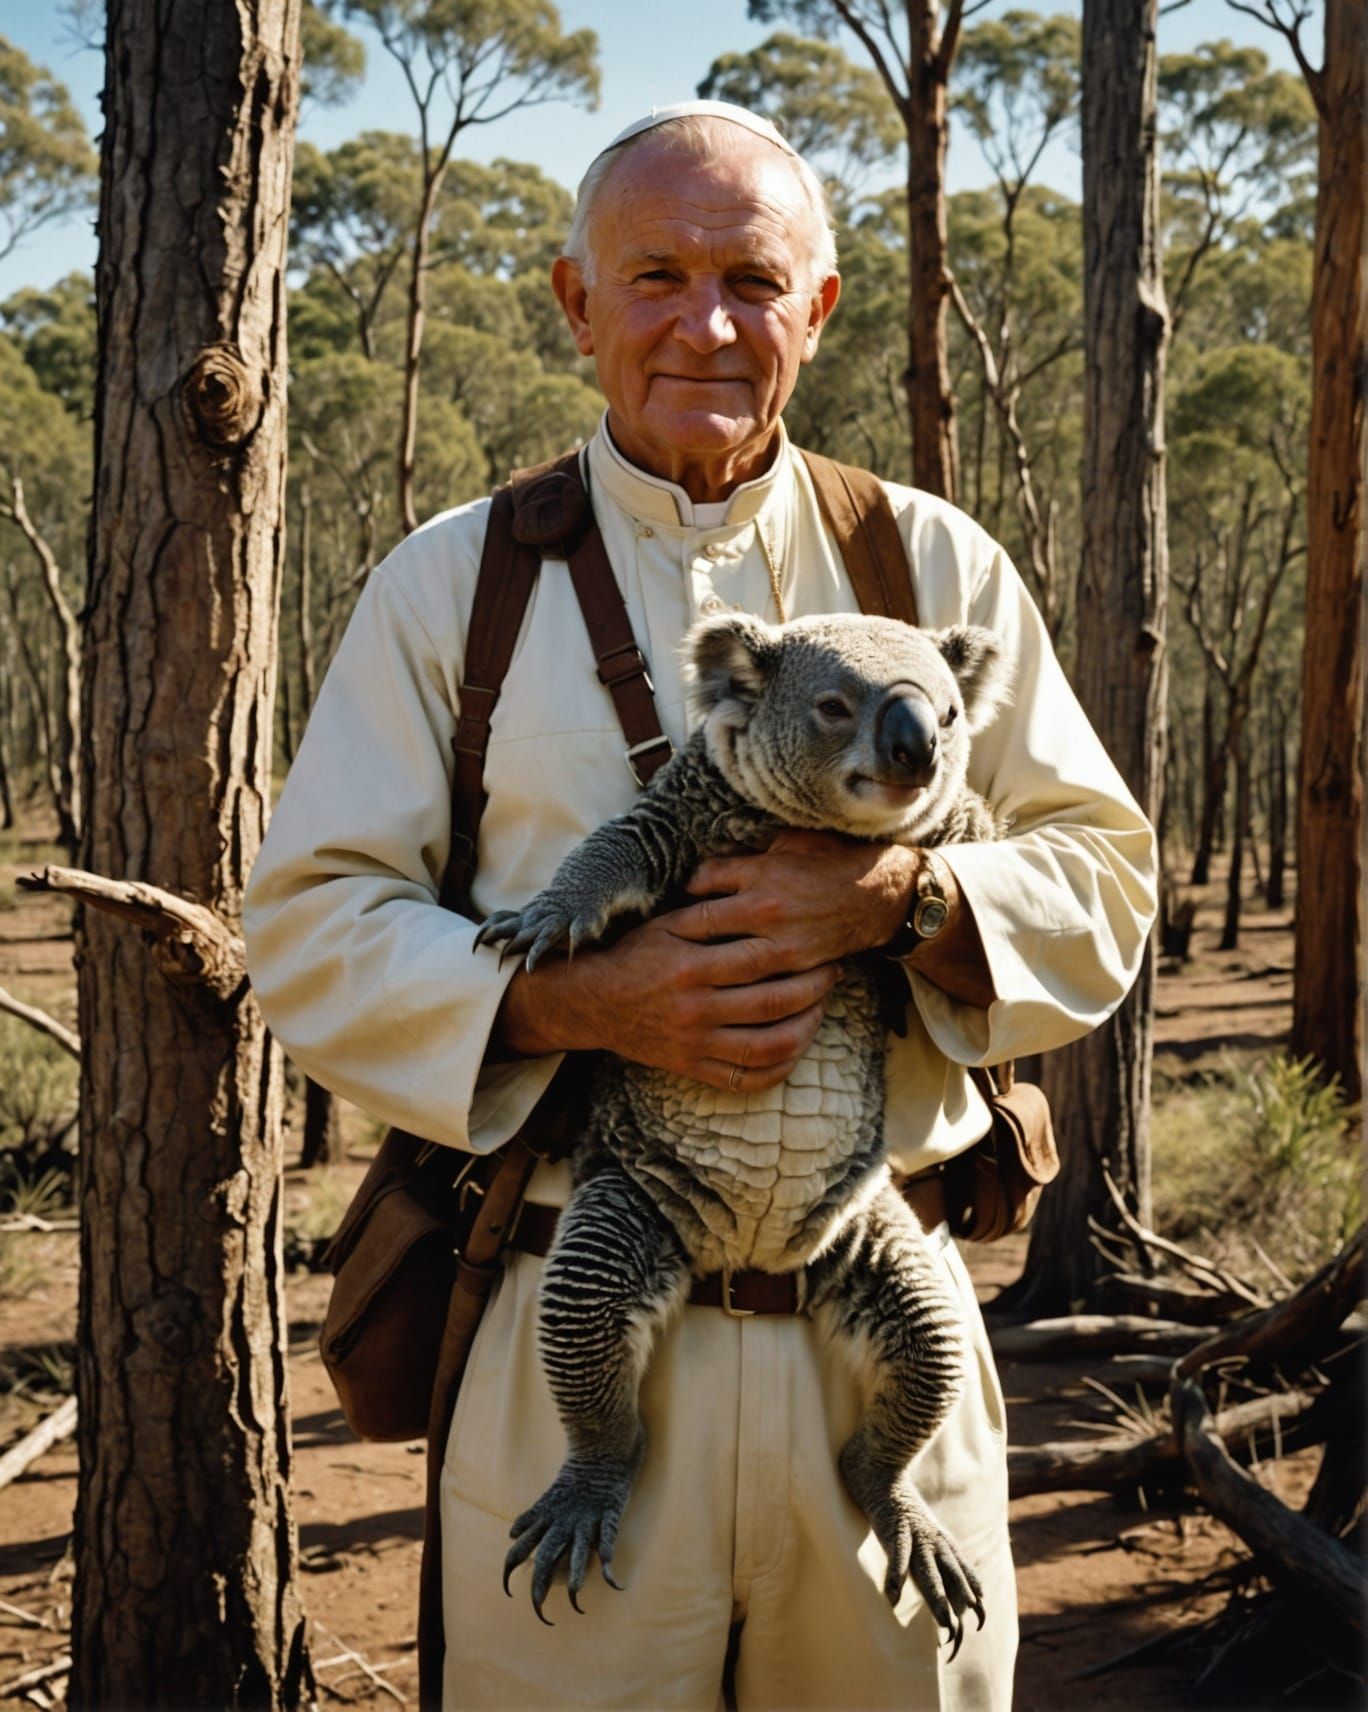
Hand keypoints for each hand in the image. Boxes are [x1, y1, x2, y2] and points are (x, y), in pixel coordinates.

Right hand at [495, 909, 840, 1091]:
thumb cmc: (634, 956)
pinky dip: (779, 1067)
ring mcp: (695, 1044)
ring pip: (768, 1047)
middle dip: (813, 990)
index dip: (800, 958)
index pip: (760, 962)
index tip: (822, 948)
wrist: (592, 1003)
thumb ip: (707, 916)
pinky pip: (747, 1079)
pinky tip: (795, 1047)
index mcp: (690, 967)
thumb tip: (752, 894)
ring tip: (820, 1010)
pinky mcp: (693, 1068)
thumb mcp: (664, 926)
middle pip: (773, 1004)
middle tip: (832, 975)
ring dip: (805, 1029)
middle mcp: (694, 1009)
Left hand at [679, 829, 917, 964]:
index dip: (684, 889)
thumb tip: (711, 862)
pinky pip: (754, 981)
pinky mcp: (795, 966)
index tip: (673, 897)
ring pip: (722, 960)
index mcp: (762, 870)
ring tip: (675, 971)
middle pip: (702, 924)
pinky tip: (714, 986)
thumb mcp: (789, 842)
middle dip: (675, 935)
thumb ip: (751, 854)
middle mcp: (766, 906)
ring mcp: (780, 941)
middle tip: (655, 941)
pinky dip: (731, 983)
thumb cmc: (830, 860)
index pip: (703, 879)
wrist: (878, 893)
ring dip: (696, 965)